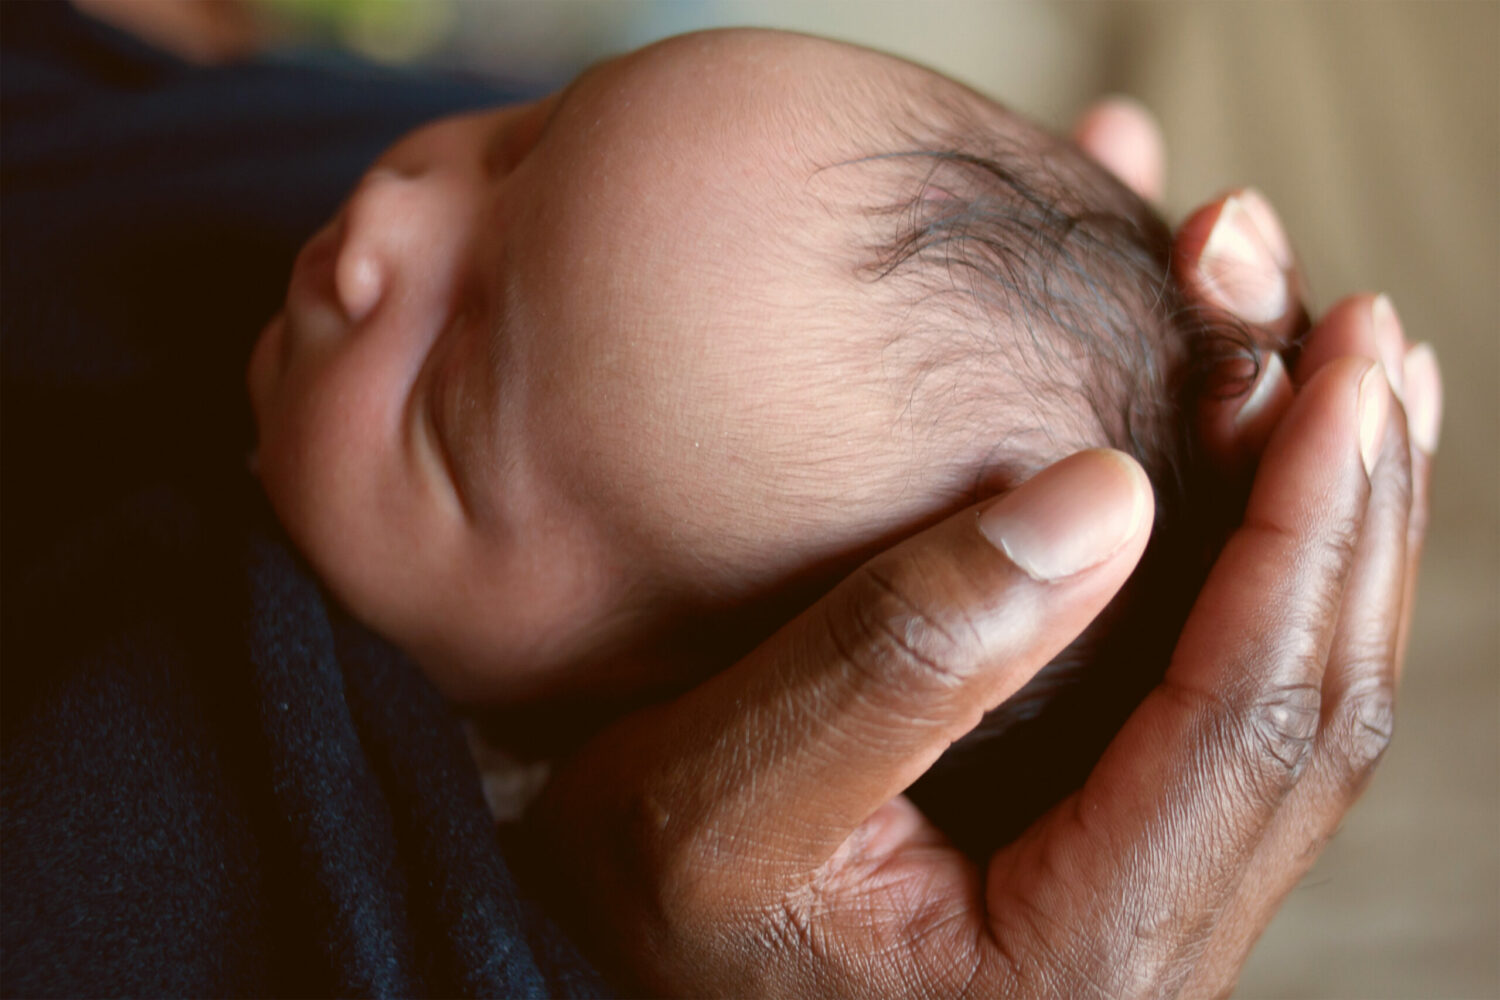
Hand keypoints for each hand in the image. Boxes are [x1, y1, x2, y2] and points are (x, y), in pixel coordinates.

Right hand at [523, 112, 1440, 996]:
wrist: (646, 971)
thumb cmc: (648, 900)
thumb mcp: (717, 792)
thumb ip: (897, 657)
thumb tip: (1110, 493)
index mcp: (1070, 965)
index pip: (1239, 723)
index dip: (1299, 532)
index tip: (1331, 374)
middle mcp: (1149, 962)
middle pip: (1315, 717)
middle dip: (1352, 513)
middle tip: (1366, 341)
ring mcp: (1147, 916)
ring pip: (1304, 719)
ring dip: (1340, 540)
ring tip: (1360, 388)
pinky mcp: (1123, 867)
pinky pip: (1246, 721)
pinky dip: (1284, 587)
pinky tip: (1295, 491)